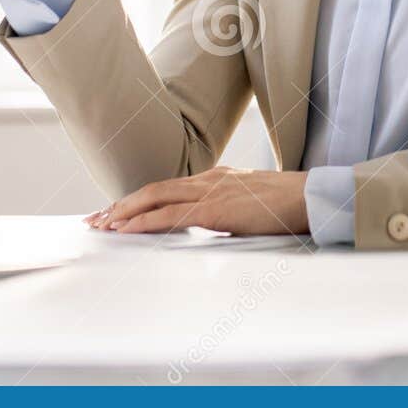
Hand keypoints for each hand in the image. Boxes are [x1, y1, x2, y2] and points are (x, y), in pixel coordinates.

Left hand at [84, 167, 310, 235]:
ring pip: (154, 198)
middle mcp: (208, 179)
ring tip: (102, 225)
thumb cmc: (289, 206)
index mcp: (217, 178)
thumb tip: (214, 228)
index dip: (139, 199)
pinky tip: (127, 229)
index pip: (168, 187)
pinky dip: (144, 221)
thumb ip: (228, 213)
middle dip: (120, 205)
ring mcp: (210, 191)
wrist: (311, 198)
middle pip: (153, 189)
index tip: (117, 211)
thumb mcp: (251, 207)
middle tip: (95, 219)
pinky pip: (170, 215)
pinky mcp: (215, 209)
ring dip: (124, 212)